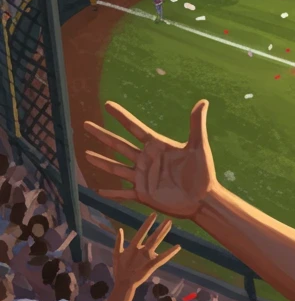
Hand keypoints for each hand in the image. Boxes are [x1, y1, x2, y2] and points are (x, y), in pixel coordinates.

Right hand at [84, 101, 216, 218]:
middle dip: (102, 135)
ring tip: (85, 154)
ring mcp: (142, 177)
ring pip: (116, 167)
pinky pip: (123, 193)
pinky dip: (111, 193)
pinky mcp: (143, 194)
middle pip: (119, 144)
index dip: (121, 116)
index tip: (107, 104)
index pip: (134, 128)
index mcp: (156, 146)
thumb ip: (197, 125)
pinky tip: (97, 190)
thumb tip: (203, 101)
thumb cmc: (203, 172)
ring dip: (101, 161)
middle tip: (85, 124)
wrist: (203, 199)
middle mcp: (146, 160)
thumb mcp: (199, 147)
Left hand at [112, 214, 181, 289]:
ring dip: (163, 234)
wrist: (123, 282)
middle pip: (152, 237)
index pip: (142, 232)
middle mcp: (142, 250)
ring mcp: (147, 257)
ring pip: (157, 243)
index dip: (147, 223)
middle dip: (160, 228)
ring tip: (170, 226)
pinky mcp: (151, 265)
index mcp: (134, 246)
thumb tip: (120, 229)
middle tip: (168, 220)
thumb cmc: (120, 269)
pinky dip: (169, 253)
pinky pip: (162, 258)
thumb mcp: (117, 253)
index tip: (153, 214)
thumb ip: (119, 241)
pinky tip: (177, 247)